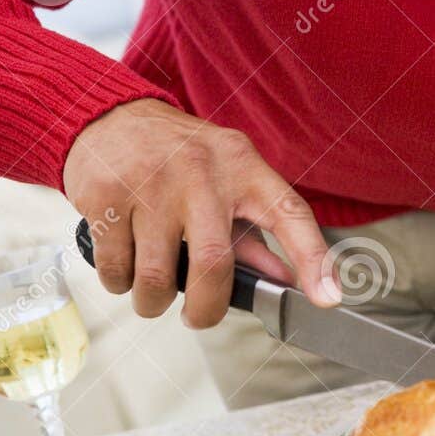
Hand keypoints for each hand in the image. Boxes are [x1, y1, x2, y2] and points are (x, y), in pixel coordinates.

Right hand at [63, 98, 339, 326]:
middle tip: (198, 318)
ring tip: (153, 291)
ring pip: (156, 277)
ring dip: (154, 302)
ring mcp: (151, 182)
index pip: (290, 214)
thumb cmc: (179, 156)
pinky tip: (125, 264)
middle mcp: (201, 172)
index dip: (313, 260)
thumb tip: (287, 281)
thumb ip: (255, 232)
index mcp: (244, 168)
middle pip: (214, 264)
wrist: (111, 117)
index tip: (327, 298)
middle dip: (206, 310)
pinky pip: (115, 269)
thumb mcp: (227, 179)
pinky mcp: (107, 195)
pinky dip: (119, 283)